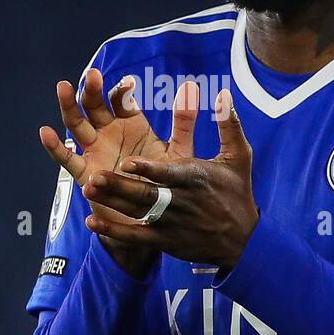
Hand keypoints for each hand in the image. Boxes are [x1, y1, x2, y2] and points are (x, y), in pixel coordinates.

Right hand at [38, 69, 200, 276]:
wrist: (153, 219)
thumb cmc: (166, 183)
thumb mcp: (177, 152)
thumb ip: (183, 122)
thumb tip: (190, 87)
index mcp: (132, 125)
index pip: (122, 100)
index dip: (122, 91)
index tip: (129, 85)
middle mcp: (110, 133)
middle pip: (95, 106)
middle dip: (93, 90)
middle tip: (93, 75)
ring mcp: (95, 151)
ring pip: (77, 124)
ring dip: (69, 106)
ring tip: (63, 88)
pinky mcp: (84, 172)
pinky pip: (66, 158)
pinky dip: (55, 146)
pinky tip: (45, 132)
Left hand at [81, 87, 258, 268]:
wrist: (245, 240)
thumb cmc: (238, 192)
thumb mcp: (239, 157)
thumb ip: (229, 125)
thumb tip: (224, 93)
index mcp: (197, 179)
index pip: (169, 173)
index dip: (148, 169)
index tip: (127, 161)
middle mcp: (182, 202)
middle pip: (147, 194)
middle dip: (120, 185)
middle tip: (95, 176)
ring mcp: (172, 224)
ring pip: (137, 213)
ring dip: (112, 202)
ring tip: (88, 189)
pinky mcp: (166, 241)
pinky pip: (136, 237)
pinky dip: (114, 231)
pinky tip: (92, 222)